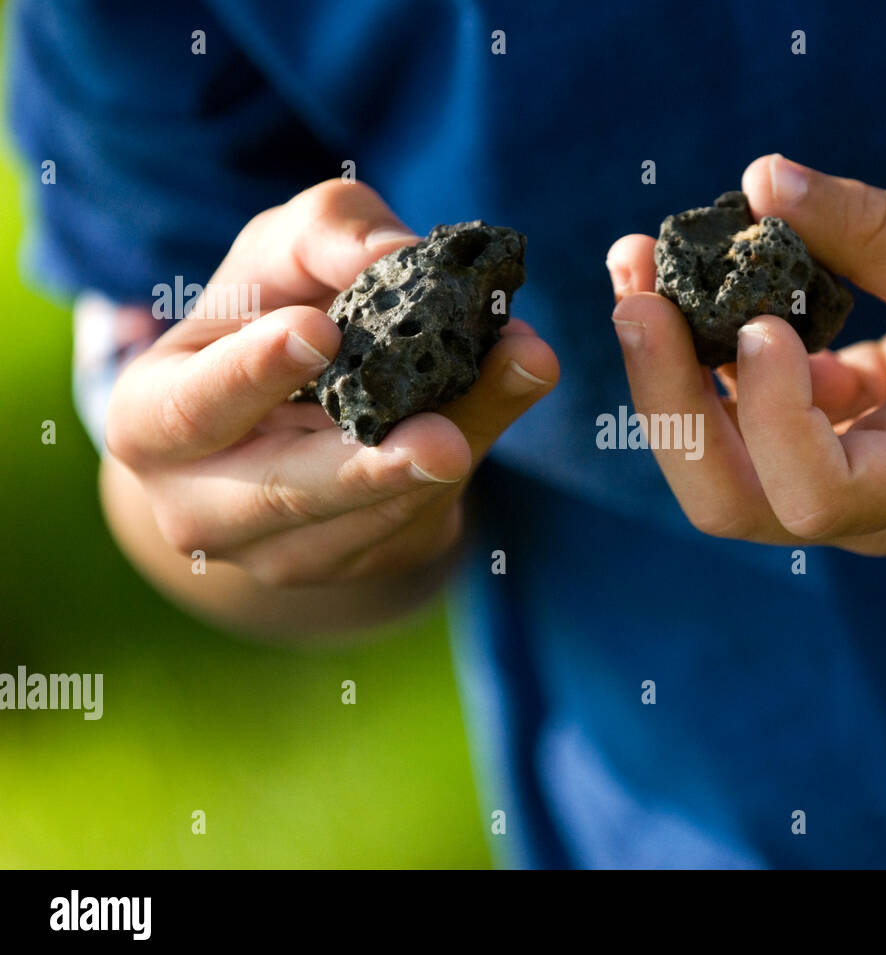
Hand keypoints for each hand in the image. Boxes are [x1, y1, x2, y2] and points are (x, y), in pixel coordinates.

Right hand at [105, 180, 557, 585]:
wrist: (295, 403)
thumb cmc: (274, 311)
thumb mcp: (286, 252)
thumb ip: (332, 233)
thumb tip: (407, 254)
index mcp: (152, 420)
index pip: (194, 407)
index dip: (254, 373)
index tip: (323, 330)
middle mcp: (200, 508)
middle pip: (290, 492)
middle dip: (372, 467)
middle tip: (446, 441)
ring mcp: (277, 554)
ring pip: (369, 519)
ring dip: (443, 463)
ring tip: (507, 392)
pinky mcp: (353, 564)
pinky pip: (410, 528)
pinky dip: (455, 478)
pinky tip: (491, 419)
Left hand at [606, 154, 885, 554]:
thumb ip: (881, 233)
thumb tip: (757, 182)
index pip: (816, 497)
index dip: (769, 417)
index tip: (764, 325)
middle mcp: (864, 507)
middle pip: (729, 498)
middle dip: (667, 399)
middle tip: (637, 294)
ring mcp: (832, 484)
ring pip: (713, 464)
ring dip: (662, 370)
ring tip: (635, 265)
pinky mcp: (814, 443)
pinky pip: (732, 414)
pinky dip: (698, 351)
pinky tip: (681, 281)